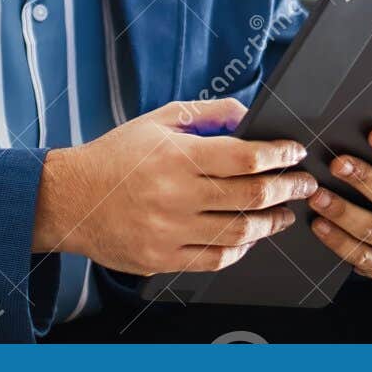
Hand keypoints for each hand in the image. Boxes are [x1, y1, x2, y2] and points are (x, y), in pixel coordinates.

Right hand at [33, 98, 317, 275]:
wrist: (68, 199)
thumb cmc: (113, 157)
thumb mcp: (156, 121)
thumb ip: (204, 113)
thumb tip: (245, 112)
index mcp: (177, 156)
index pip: (245, 157)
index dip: (279, 155)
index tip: (296, 153)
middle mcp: (176, 195)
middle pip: (252, 195)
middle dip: (288, 188)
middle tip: (304, 184)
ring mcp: (169, 231)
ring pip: (240, 231)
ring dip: (271, 222)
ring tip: (285, 213)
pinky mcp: (162, 259)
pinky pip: (215, 259)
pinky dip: (240, 249)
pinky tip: (249, 238)